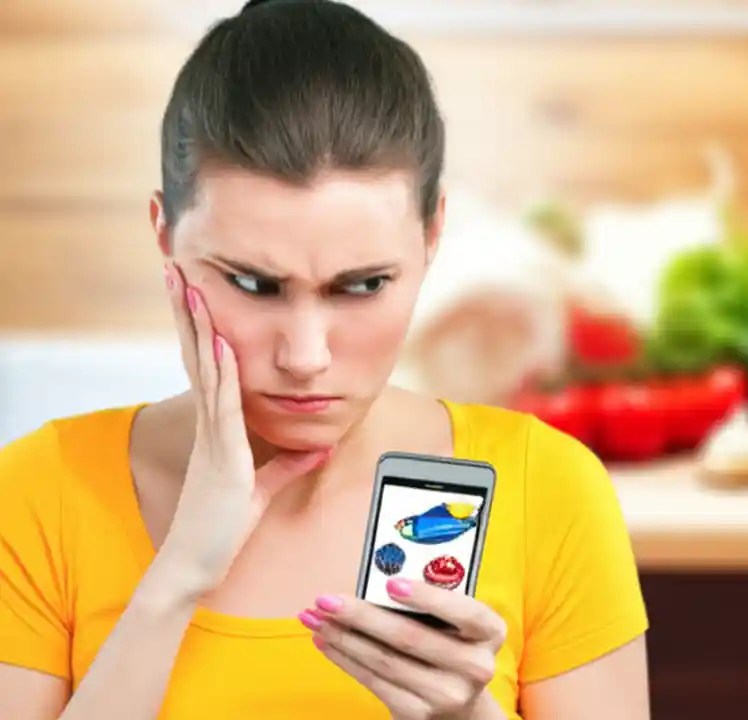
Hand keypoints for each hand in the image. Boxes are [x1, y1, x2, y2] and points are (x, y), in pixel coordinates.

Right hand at [157, 262, 332, 593]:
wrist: (193, 567)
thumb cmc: (221, 531)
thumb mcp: (263, 489)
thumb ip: (288, 465)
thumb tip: (316, 446)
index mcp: (218, 430)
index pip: (210, 367)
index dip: (204, 329)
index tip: (197, 292)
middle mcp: (211, 427)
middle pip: (200, 357)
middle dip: (191, 312)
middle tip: (178, 269)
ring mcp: (215, 440)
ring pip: (208, 372)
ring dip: (201, 328)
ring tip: (190, 287)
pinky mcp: (226, 459)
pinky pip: (225, 408)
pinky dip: (225, 374)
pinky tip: (224, 344)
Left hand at [302, 578, 506, 719]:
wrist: (459, 704)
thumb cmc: (451, 645)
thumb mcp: (457, 623)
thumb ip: (431, 604)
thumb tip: (376, 577)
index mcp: (490, 632)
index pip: (465, 612)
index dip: (428, 597)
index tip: (391, 582)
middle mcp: (475, 667)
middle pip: (411, 637)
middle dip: (362, 616)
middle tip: (327, 599)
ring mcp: (447, 694)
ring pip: (385, 661)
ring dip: (344, 637)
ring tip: (315, 618)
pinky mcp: (417, 713)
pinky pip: (373, 682)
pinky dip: (345, 659)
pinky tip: (326, 641)